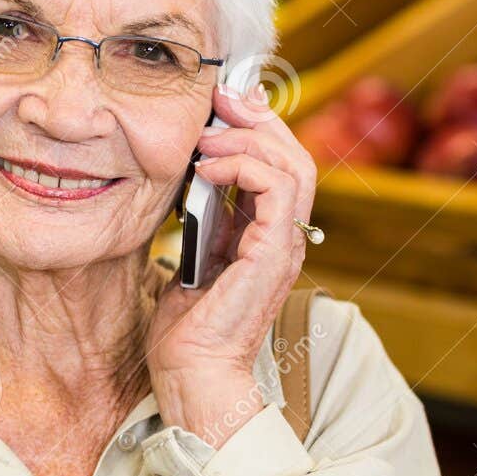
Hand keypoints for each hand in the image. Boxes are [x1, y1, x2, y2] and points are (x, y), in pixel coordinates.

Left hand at [146, 81, 315, 444]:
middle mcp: (283, 239)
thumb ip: (198, 224)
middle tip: (219, 98)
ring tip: (206, 136)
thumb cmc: (184, 334)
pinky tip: (204, 169)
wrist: (191, 377)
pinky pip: (277, 186)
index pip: (278, 165)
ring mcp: (284, 247)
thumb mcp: (187, 261)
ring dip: (247, 138)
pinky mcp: (274, 253)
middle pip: (293, 155)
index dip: (255, 127)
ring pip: (293, 164)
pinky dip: (243, 165)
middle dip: (257, 118)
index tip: (219, 104)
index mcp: (266, 238)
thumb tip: (182, 183)